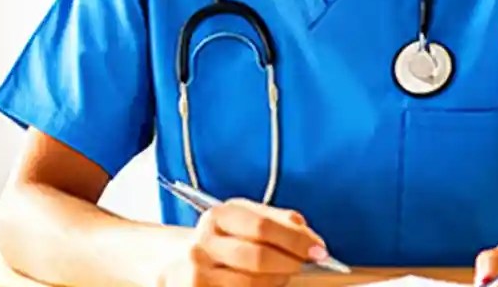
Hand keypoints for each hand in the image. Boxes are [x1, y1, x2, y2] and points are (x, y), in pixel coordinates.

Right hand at [156, 198, 329, 286]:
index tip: (319, 250)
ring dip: (278, 281)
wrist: (179, 263)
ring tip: (283, 273)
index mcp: (218, 216)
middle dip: (290, 262)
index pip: (261, 226)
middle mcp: (204, 244)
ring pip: (252, 283)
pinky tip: (265, 284)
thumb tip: (308, 235)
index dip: (295, 240)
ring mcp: (199, 273)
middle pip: (257, 258)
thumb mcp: (244, 220)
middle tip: (305, 264)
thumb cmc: (223, 240)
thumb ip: (277, 221)